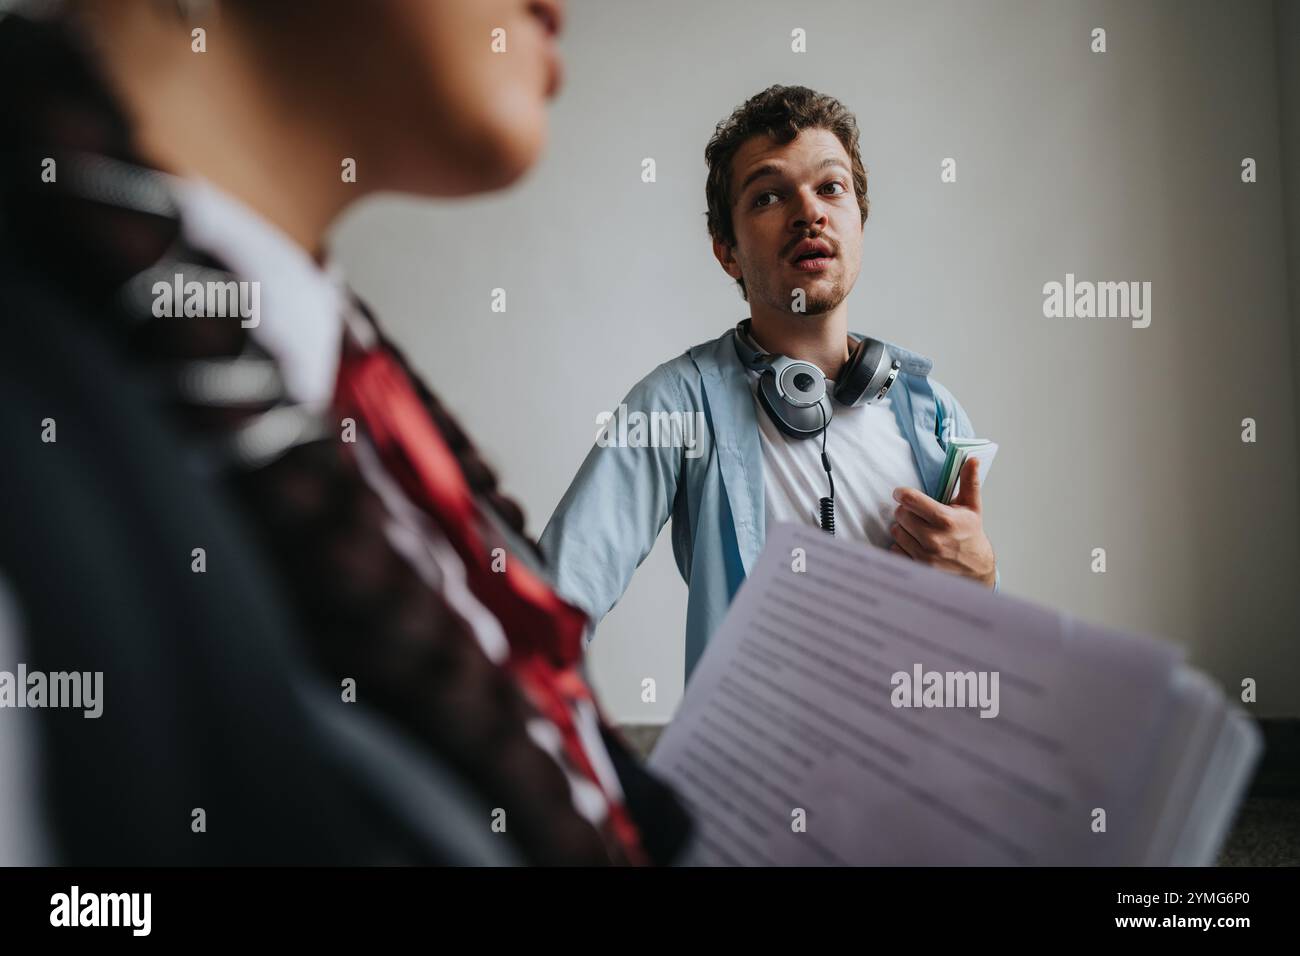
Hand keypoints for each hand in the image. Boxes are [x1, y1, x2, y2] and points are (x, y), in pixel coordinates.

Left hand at [889, 457, 996, 587]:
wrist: (976, 568)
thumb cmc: (971, 534)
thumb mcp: (972, 506)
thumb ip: (969, 482)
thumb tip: (972, 459)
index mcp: (945, 520)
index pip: (911, 500)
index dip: (902, 494)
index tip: (901, 493)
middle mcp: (933, 539)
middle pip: (900, 514)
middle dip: (905, 511)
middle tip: (915, 513)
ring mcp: (924, 556)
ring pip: (896, 531)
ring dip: (902, 528)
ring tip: (917, 529)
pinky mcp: (917, 567)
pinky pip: (895, 550)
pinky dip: (901, 546)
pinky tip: (914, 543)